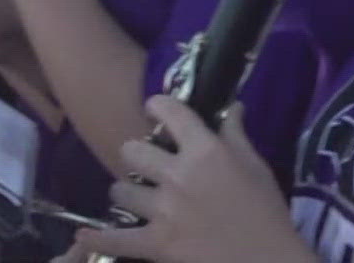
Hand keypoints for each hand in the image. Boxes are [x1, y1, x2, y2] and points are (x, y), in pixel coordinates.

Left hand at [72, 98, 310, 262]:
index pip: (169, 111)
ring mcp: (164, 210)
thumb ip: (236, 134)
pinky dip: (97, 238)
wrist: (269, 261)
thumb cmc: (266, 212)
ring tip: (133, 199)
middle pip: (133, 150)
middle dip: (137, 156)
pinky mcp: (157, 244)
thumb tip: (232, 106)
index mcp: (205, 150)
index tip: (155, 111)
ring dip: (126, 193)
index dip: (157, 106)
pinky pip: (116, 239)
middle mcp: (179, 174)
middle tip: (146, 167)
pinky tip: (84, 234)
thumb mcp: (256, 166)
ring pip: (121, 190)